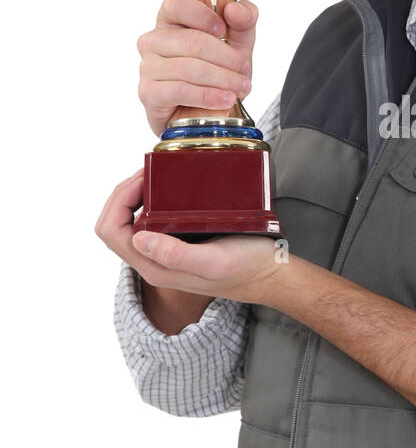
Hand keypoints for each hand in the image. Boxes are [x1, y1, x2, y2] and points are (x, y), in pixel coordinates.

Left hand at [95, 168, 283, 306]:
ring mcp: (164, 254)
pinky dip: (151, 201)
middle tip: (149, 172)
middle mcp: (153, 262)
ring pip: (130, 223)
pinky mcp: (177, 245)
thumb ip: (175, 255)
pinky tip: (170, 189)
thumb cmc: (248, 267)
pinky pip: (150, 222)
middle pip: (115, 225)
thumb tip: (140, 238)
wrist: (271, 275)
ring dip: (135, 196)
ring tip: (157, 176)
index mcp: (155, 268)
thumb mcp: (214, 261)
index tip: (143, 179)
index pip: (112, 231)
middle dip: (123, 194)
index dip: (119, 200)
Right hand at [136, 0, 257, 138]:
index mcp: (171, 19)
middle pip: (190, 41)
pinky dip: (207, 96)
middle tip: (244, 71)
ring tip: (240, 88)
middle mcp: (153, 40)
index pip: (176, 3)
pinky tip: (225, 100)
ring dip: (222, 79)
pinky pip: (179, 90)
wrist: (205, 112)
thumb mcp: (238, 43)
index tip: (223, 30)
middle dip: (226, 58)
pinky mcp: (148, 93)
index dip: (201, 15)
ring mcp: (148, 66)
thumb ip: (244, 21)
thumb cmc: (217, 70)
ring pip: (188, 68)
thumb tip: (235, 9)